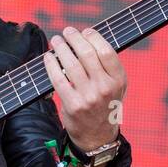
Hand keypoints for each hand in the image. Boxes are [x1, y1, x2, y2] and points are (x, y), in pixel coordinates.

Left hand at [42, 26, 126, 149]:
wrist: (97, 136)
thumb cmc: (104, 105)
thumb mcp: (116, 87)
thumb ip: (107, 66)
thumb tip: (88, 39)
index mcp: (118, 80)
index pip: (106, 51)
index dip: (94, 37)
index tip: (85, 31)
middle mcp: (105, 88)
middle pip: (87, 54)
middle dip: (75, 38)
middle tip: (67, 31)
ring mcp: (88, 97)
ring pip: (71, 64)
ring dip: (61, 48)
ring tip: (56, 41)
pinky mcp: (72, 104)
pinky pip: (58, 79)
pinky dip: (51, 65)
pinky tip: (49, 57)